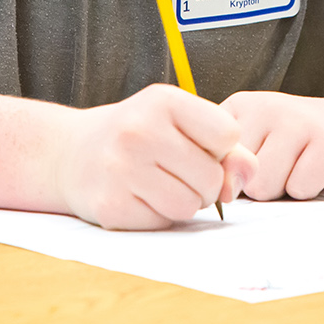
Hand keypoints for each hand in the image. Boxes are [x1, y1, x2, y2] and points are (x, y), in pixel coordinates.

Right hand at [52, 84, 257, 229]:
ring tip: (161, 184)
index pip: (228, 134)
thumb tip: (251, 175)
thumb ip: (226, 145)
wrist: (71, 154)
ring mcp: (121, 169)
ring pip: (190, 205)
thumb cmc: (140, 135)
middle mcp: (139, 131)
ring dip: (184, 202)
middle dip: (204, 182)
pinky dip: (158, 215)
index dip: (221, 148)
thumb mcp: (180, 121)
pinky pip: (162, 222)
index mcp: (164, 100)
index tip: (198, 145)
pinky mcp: (110, 206)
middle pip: (211, 176)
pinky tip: (139, 196)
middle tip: (177, 171)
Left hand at [219, 92, 323, 200]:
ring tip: (304, 166)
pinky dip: (312, 189)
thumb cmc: (307, 144)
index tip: (253, 168)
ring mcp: (301, 121)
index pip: (208, 161)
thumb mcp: (258, 146)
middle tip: (287, 165)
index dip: (229, 179)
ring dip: (286, 188)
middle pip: (237, 179)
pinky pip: (301, 188)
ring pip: (265, 187)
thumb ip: (228, 167)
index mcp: (241, 107)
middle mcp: (267, 106)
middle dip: (260, 185)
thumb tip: (222, 191)